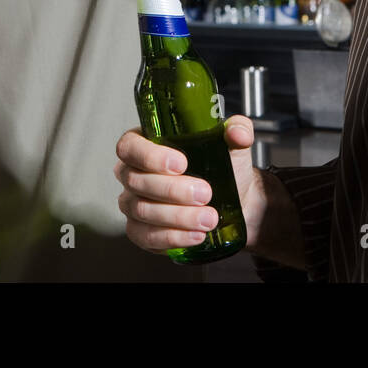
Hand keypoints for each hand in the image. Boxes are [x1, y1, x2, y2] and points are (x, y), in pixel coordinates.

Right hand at [115, 116, 262, 251]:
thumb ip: (237, 130)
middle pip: (136, 181)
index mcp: (145, 142)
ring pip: (142, 210)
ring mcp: (133, 203)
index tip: (181, 163)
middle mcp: (132, 172)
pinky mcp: (140, 231)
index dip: (150, 156)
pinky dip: (172, 237)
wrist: (235, 200)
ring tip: (208, 218)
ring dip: (177, 216)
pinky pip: (146, 237)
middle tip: (205, 193)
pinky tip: (195, 234)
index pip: (130, 146)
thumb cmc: (223, 167)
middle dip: (172, 190)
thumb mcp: (232, 144)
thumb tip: (237, 133)